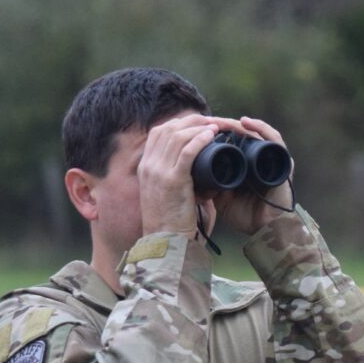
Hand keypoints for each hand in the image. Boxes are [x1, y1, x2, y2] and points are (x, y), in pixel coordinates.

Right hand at [138, 113, 240, 237]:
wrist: (165, 242)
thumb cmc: (172, 223)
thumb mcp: (167, 195)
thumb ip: (177, 180)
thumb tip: (200, 172)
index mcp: (146, 167)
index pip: (159, 132)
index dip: (180, 123)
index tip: (199, 125)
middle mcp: (149, 165)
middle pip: (170, 128)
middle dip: (194, 121)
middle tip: (214, 122)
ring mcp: (159, 172)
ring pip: (178, 135)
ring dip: (200, 127)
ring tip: (218, 127)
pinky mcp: (172, 181)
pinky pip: (186, 151)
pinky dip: (199, 139)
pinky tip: (211, 135)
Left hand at [210, 116, 295, 235]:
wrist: (263, 231)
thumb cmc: (245, 215)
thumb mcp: (221, 196)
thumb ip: (210, 184)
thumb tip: (192, 170)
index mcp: (246, 165)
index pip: (232, 141)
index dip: (216, 133)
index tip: (198, 129)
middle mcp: (260, 158)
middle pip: (242, 134)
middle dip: (224, 126)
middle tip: (207, 121)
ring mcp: (272, 159)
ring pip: (255, 132)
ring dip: (238, 125)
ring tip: (221, 122)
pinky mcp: (282, 161)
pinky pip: (274, 139)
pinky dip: (260, 128)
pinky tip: (245, 123)